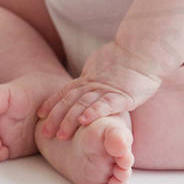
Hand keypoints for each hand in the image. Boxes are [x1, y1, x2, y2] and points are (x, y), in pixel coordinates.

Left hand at [35, 41, 162, 140]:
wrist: (143, 50)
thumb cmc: (130, 59)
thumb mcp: (108, 68)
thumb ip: (98, 77)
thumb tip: (94, 82)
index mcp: (90, 78)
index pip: (66, 91)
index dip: (52, 102)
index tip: (40, 114)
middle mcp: (94, 84)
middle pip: (69, 100)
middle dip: (55, 117)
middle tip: (44, 132)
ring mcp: (106, 89)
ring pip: (82, 104)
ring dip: (69, 119)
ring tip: (60, 134)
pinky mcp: (121, 95)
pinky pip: (104, 105)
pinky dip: (93, 112)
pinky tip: (84, 121)